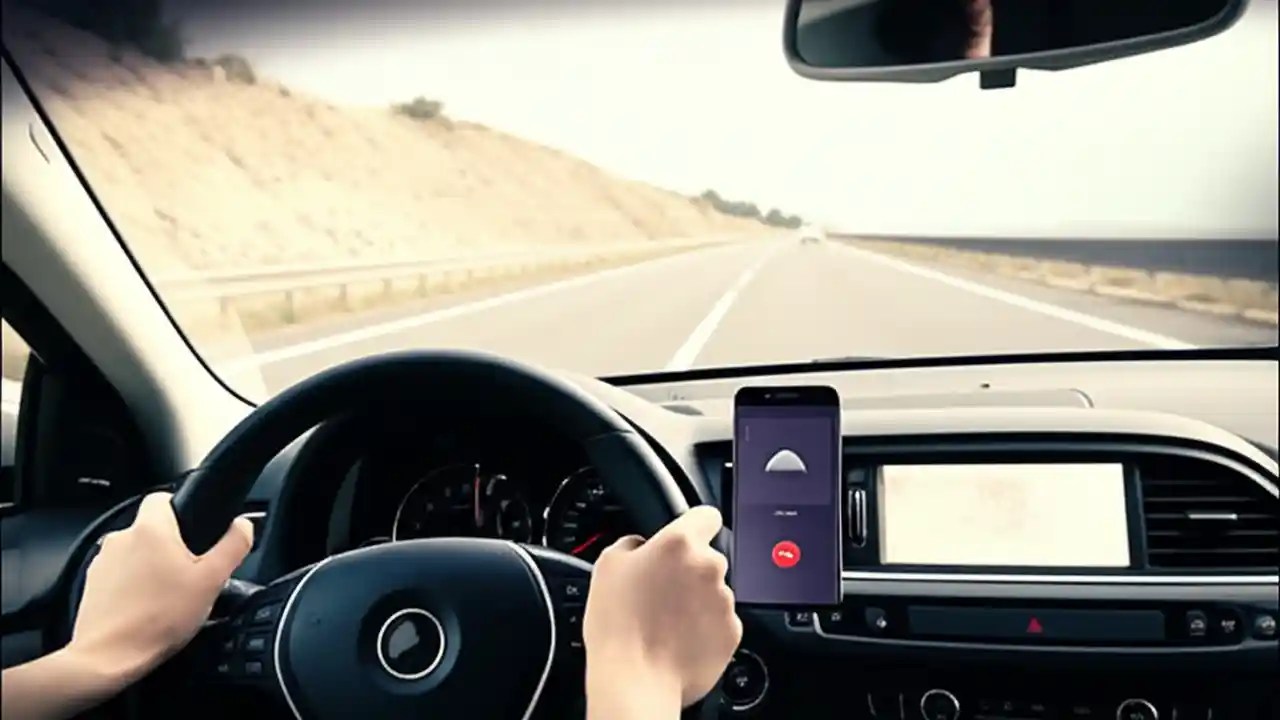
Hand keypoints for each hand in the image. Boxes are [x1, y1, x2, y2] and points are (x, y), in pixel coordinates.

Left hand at [68, 492, 253, 685]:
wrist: (109, 657)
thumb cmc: (159, 619)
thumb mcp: (212, 581)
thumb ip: (233, 546)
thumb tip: (244, 525)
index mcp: (151, 529)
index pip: (164, 497)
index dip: (183, 510)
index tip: (196, 533)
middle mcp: (120, 538)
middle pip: (153, 529)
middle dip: (171, 547)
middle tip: (189, 574)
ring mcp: (101, 562)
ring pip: (136, 553)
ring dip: (150, 567)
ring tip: (167, 597)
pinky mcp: (91, 585)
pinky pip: (119, 576)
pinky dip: (132, 587)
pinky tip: (146, 609)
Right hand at [583, 505, 741, 711]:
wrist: (635, 680)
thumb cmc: (617, 625)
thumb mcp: (608, 565)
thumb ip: (633, 544)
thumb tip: (642, 546)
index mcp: (680, 543)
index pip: (706, 515)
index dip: (695, 524)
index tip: (688, 535)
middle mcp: (709, 567)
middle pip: (707, 558)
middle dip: (690, 570)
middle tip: (661, 592)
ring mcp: (724, 600)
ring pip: (714, 591)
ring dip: (697, 600)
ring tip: (666, 621)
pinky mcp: (732, 631)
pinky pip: (720, 620)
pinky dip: (705, 627)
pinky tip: (679, 639)